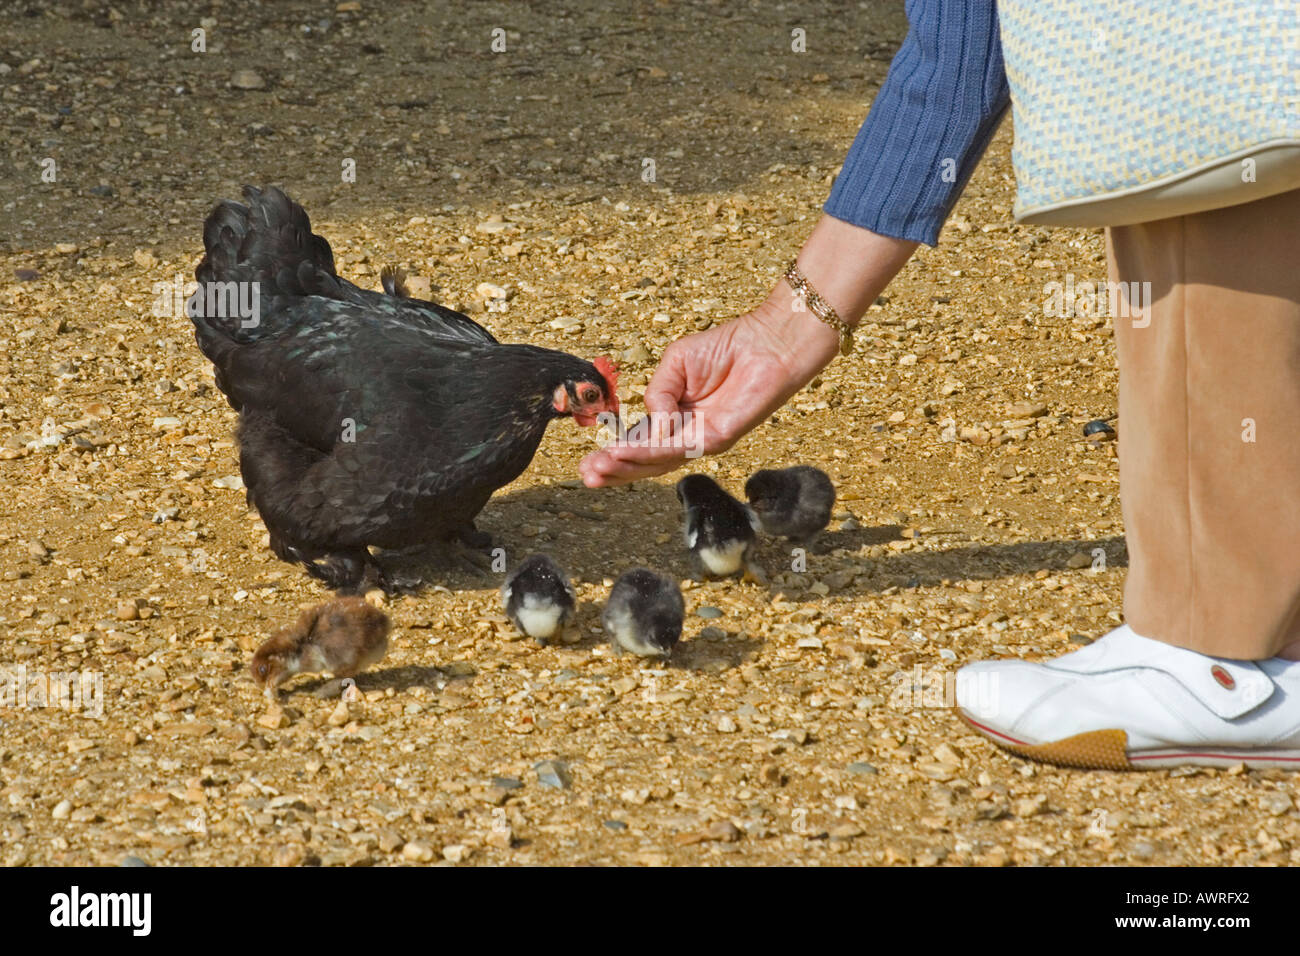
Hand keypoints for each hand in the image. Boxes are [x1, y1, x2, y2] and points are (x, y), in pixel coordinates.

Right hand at [578, 215, 917, 486]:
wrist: (767, 340)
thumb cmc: (727, 347)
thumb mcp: (675, 363)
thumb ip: (657, 394)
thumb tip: (650, 422)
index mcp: (675, 417)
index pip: (640, 443)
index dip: (614, 454)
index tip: (587, 464)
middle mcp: (688, 433)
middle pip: (646, 461)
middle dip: (616, 470)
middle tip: (587, 477)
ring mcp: (704, 438)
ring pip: (660, 461)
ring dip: (628, 465)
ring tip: (600, 468)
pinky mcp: (720, 436)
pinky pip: (680, 448)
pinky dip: (652, 451)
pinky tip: (629, 452)